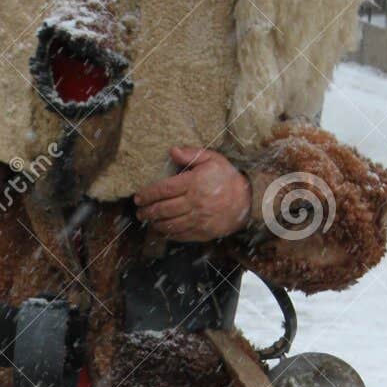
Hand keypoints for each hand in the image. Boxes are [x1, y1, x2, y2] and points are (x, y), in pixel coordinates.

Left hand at [134, 146, 251, 241]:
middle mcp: (194, 203)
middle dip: (147, 211)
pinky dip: (169, 234)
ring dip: (155, 223)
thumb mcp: (212, 159)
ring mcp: (199, 219)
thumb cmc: (228, 177)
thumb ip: (191, 154)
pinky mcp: (203, 232)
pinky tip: (162, 230)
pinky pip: (182, 235)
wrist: (249, 199)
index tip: (138, 197)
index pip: (163, 190)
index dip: (148, 194)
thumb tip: (172, 151)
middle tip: (139, 211)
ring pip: (170, 224)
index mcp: (193, 183)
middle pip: (163, 209)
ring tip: (148, 220)